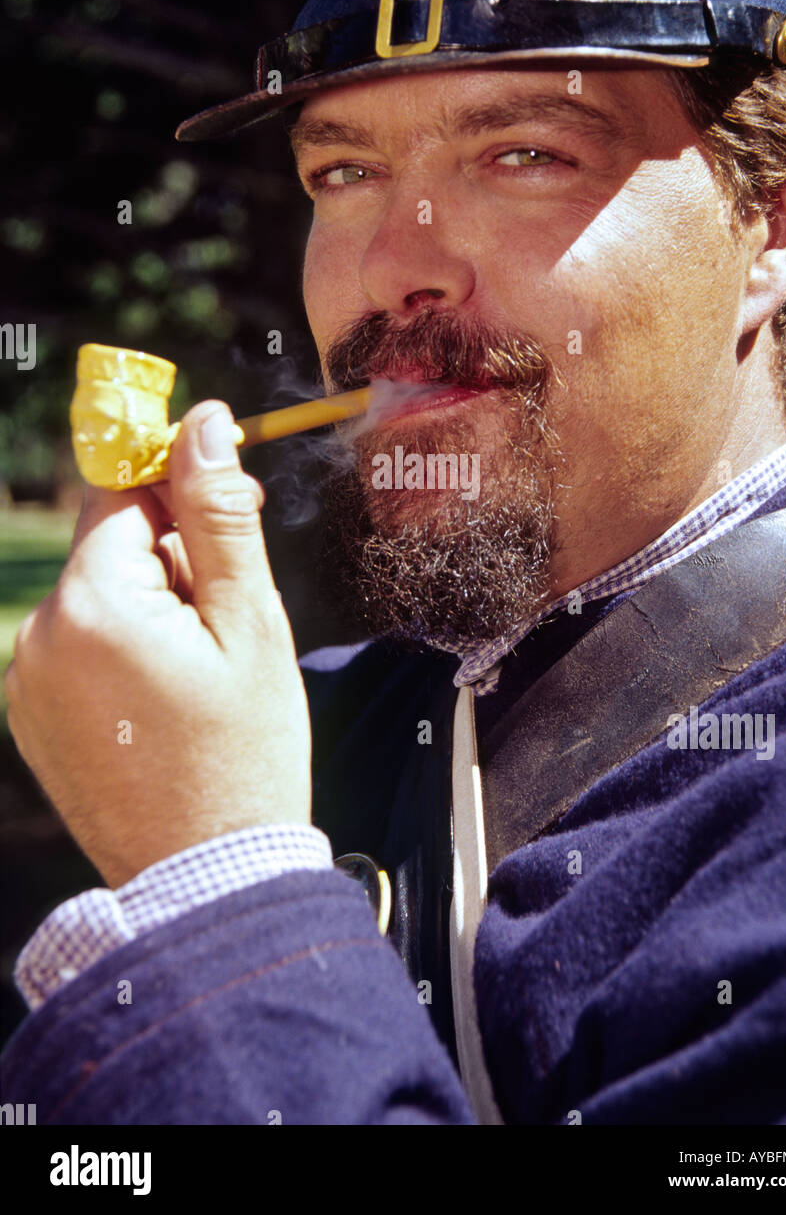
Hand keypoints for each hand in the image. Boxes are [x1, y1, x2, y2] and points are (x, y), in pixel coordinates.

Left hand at [4, 401, 310, 888]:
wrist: (209, 875)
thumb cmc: (245, 753)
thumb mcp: (249, 622)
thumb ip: (217, 515)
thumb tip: (202, 422)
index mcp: (93, 603)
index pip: (124, 491)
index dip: (182, 490)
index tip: (227, 509)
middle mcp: (39, 634)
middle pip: (111, 545)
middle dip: (172, 563)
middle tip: (225, 625)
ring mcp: (25, 680)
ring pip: (98, 596)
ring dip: (149, 609)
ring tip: (197, 677)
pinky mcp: (29, 715)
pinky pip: (78, 646)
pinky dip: (121, 652)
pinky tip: (164, 703)